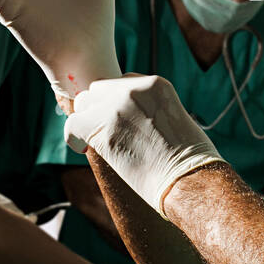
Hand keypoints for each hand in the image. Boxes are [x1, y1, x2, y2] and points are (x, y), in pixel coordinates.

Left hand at [64, 74, 225, 216]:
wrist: (190, 179)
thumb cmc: (189, 161)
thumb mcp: (174, 118)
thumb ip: (150, 110)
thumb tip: (129, 120)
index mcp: (155, 84)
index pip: (120, 84)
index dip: (115, 104)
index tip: (119, 123)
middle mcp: (134, 89)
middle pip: (98, 90)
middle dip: (98, 110)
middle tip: (105, 134)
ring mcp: (117, 107)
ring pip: (83, 104)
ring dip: (87, 122)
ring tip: (94, 143)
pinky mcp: (102, 129)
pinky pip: (73, 125)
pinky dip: (74, 138)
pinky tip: (83, 149)